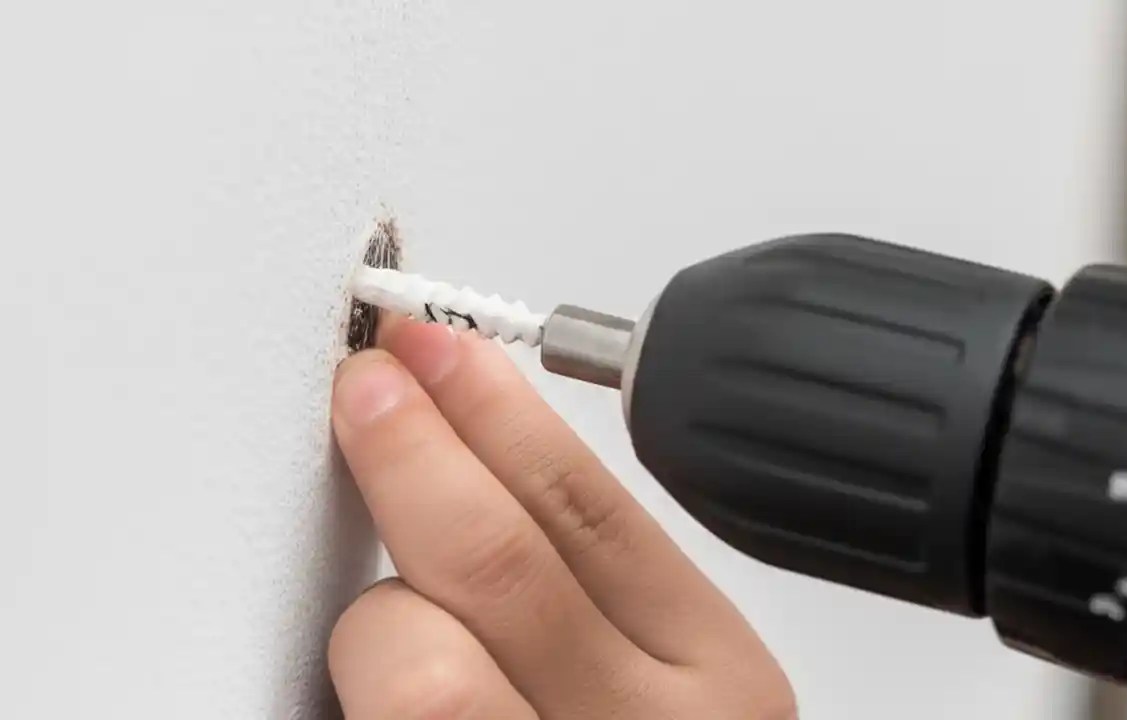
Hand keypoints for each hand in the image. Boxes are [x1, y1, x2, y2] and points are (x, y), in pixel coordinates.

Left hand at [328, 316, 796, 718]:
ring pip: (418, 660)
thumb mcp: (672, 695)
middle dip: (416, 448)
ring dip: (378, 622)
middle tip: (369, 387)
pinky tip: (364, 684)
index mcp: (719, 673)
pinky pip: (386, 718)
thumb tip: (483, 475)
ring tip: (383, 638)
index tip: (439, 350)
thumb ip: (600, 601)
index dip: (499, 414)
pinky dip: (359, 682)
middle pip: (503, 558)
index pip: (594, 508)